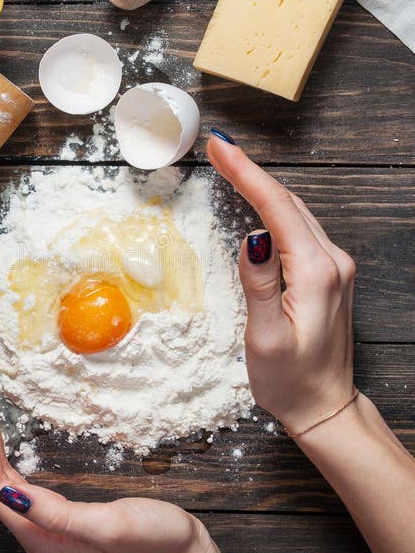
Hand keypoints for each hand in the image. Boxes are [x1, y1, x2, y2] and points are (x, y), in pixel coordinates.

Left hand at [0, 378, 220, 552]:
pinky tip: (4, 436)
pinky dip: (9, 452)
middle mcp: (37, 534)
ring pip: (6, 478)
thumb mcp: (109, 525)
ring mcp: (48, 526)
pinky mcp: (61, 516)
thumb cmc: (154, 543)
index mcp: (42, 539)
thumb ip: (58, 515)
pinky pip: (22, 480)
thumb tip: (10, 494)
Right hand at [207, 131, 356, 433]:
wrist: (324, 406)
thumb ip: (259, 284)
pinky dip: (276, 209)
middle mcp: (332, 262)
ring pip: (296, 212)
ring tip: (232, 166)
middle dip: (251, 171)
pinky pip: (300, 229)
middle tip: (218, 148)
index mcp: (315, 273)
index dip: (246, 173)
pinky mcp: (329, 275)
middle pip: (289, 202)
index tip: (220, 147)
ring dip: (264, 187)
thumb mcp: (265, 338)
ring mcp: (335, 267)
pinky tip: (260, 202)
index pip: (277, 209)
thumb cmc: (290, 380)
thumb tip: (252, 236)